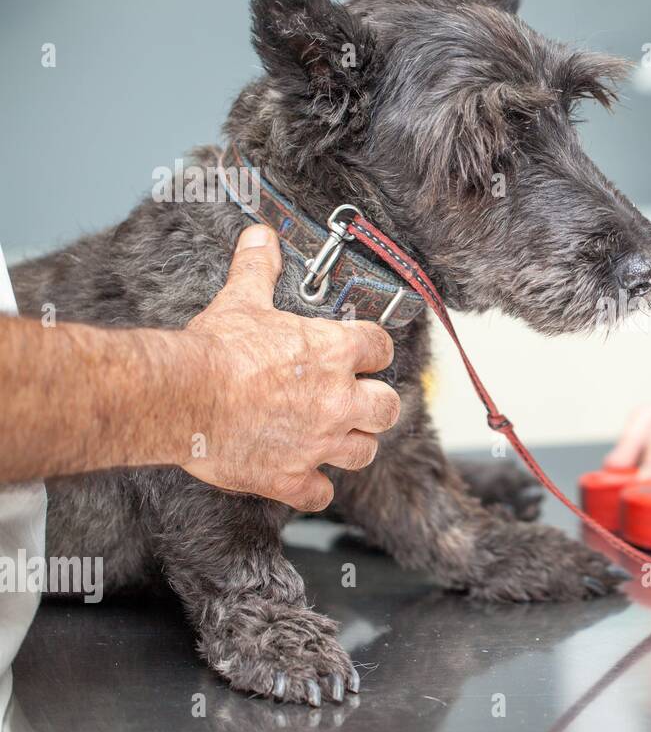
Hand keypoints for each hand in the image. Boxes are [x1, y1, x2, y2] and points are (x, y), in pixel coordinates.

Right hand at [178, 225, 401, 510]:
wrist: (182, 396)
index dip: (373, 351)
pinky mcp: (290, 477)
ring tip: (340, 438)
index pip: (380, 348)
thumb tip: (260, 238)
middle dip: (377, 404)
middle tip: (361, 401)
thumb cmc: (215, 350)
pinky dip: (314, 488)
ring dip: (355, 445)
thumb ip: (258, 268)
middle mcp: (337, 400)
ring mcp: (318, 442)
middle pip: (387, 408)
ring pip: (363, 453)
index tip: (365, 354)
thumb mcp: (242, 299)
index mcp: (334, 352)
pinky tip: (306, 480)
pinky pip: (320, 493)